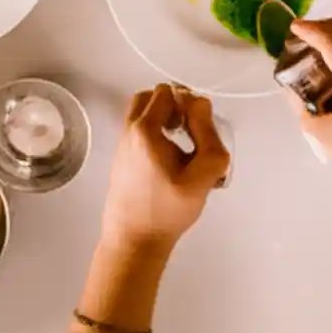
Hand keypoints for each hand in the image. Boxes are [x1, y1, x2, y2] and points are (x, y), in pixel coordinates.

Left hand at [101, 84, 230, 251]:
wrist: (134, 240)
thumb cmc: (167, 210)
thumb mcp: (203, 176)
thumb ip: (209, 137)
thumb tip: (201, 106)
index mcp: (145, 130)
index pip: (168, 92)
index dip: (189, 103)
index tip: (199, 129)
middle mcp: (129, 132)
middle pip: (151, 97)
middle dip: (174, 105)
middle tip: (189, 130)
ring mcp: (122, 145)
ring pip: (143, 113)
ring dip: (163, 118)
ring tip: (182, 144)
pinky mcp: (122, 159)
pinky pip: (139, 131)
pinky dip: (155, 133)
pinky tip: (171, 161)